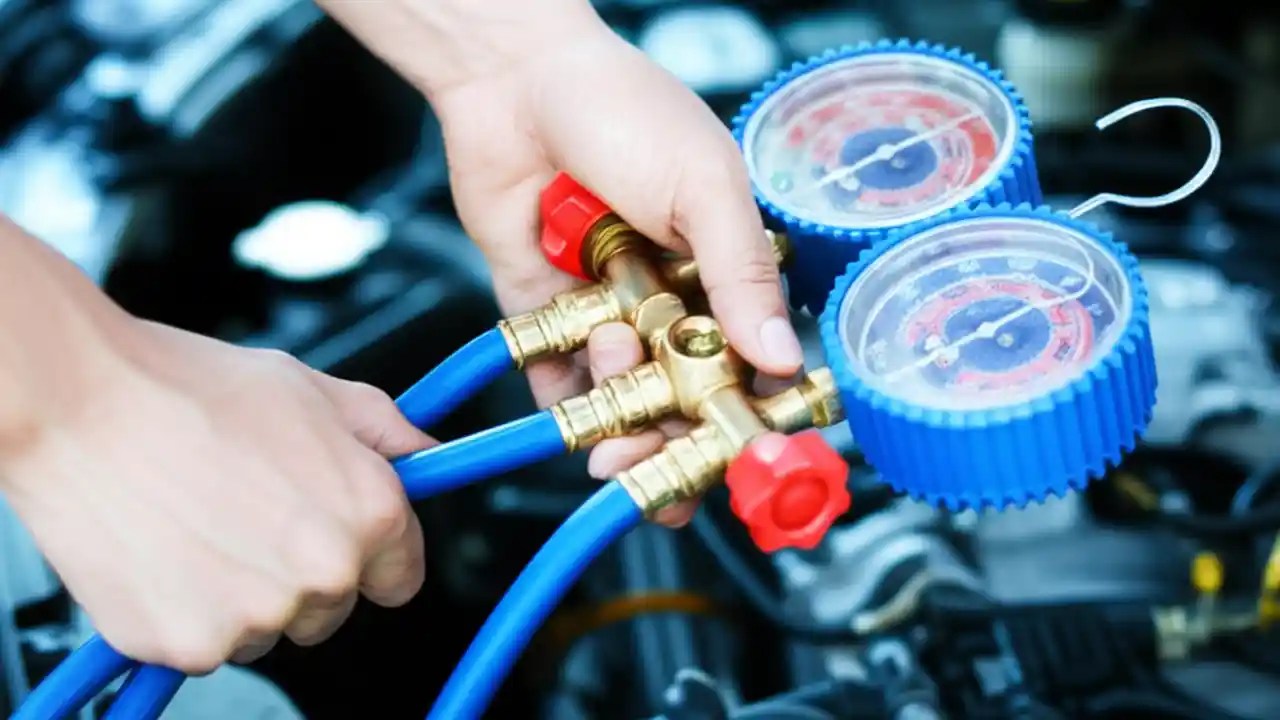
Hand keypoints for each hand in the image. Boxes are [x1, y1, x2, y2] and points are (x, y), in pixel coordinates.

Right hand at [0, 319, 432, 672]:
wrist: (80, 404)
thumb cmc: (190, 389)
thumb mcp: (311, 388)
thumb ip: (385, 430)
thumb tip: (430, 452)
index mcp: (368, 512)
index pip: (403, 576)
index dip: (371, 553)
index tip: (338, 536)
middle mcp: (325, 571)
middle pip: (334, 605)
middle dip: (302, 569)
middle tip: (249, 512)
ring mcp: (257, 614)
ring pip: (270, 627)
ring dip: (246, 592)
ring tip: (201, 523)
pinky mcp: (190, 644)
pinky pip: (208, 644)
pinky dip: (189, 610)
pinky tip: (168, 550)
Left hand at [432, 20, 802, 522]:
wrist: (511, 80)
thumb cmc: (620, 108)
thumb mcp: (703, 187)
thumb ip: (741, 274)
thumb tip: (781, 354)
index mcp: (724, 266)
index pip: (750, 358)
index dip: (749, 413)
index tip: (744, 460)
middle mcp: (670, 294)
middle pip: (685, 391)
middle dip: (677, 438)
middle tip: (666, 474)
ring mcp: (609, 306)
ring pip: (624, 394)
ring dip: (622, 420)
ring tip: (614, 417)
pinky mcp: (546, 312)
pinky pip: (555, 377)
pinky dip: (563, 404)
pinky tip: (571, 420)